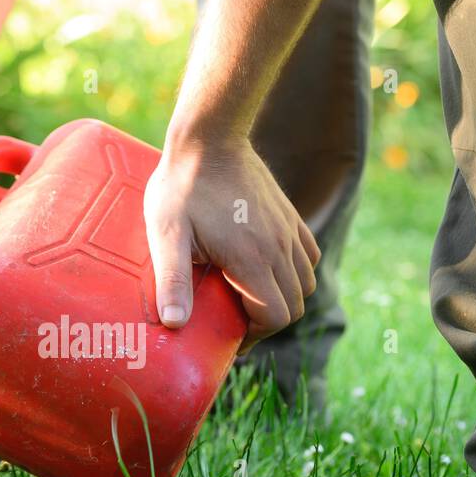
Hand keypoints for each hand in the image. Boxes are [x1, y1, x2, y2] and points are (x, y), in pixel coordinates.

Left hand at [143, 136, 319, 352]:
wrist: (209, 138)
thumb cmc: (182, 188)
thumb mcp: (166, 235)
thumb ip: (172, 280)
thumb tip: (174, 324)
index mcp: (252, 259)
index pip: (274, 317)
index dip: (254, 336)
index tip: (230, 338)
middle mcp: (279, 248)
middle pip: (293, 306)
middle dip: (268, 323)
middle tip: (237, 323)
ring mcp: (288, 231)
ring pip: (305, 283)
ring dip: (284, 299)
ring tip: (252, 300)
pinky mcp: (289, 216)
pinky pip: (309, 256)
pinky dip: (296, 273)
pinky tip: (269, 271)